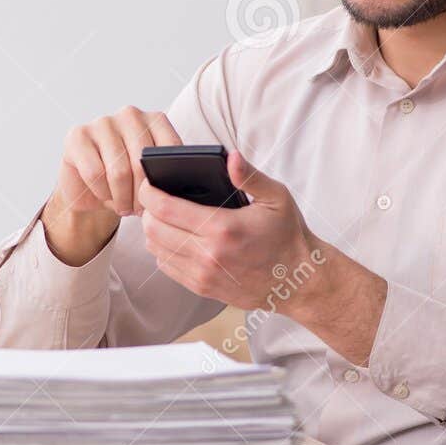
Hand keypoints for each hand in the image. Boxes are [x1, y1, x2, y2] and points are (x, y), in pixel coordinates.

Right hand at [42, 106, 182, 265]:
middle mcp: (130, 115)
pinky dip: (101, 192)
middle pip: (141, 163)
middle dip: (141, 196)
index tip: (159, 199)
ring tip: (123, 206)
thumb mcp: (152, 178)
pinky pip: (94, 172)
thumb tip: (177, 188)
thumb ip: (168, 174)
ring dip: (121, 198)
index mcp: (155, 120)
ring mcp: (103, 122)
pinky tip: (103, 195)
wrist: (90, 187)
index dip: (164, 181)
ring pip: (118, 171)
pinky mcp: (77, 135)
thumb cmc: (127, 183)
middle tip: (138, 209)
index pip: (170, 149)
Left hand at [139, 151, 389, 363]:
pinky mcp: (202, 288)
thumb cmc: (287, 237)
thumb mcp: (276, 198)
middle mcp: (208, 254)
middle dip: (147, 211)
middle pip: (153, 229)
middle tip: (154, 199)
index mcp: (222, 228)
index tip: (148, 184)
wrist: (297, 281)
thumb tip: (231, 157)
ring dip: (153, 231)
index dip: (149, 193)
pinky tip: (173, 238)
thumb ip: (250, 176)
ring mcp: (203, 274)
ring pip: (156, 250)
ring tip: (161, 217)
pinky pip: (167, 267)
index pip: (165, 209)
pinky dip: (162, 250)